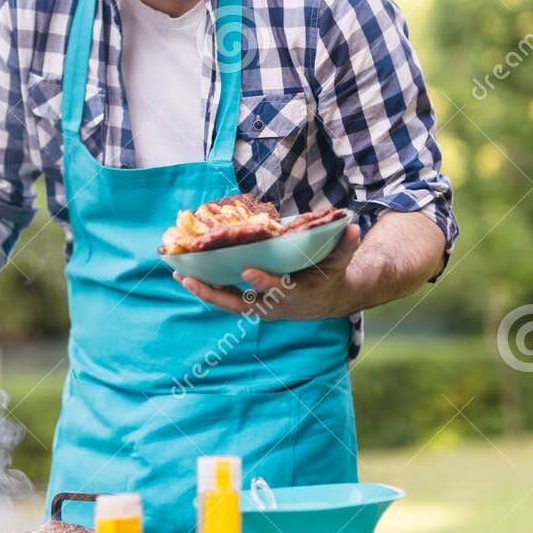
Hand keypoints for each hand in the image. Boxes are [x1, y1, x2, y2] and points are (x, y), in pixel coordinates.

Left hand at [174, 223, 362, 319]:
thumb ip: (345, 245)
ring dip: (203, 291)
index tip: (247, 271)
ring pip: (228, 304)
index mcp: (296, 295)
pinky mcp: (250, 304)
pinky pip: (225, 299)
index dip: (263, 283)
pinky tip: (186, 275)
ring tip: (179, 275)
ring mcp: (260, 307)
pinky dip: (207, 288)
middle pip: (240, 305)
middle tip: (190, 280)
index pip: (278, 291)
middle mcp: (274, 306)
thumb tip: (353, 225)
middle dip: (214, 294)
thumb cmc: (330, 276)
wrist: (327, 301)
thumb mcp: (340, 262)